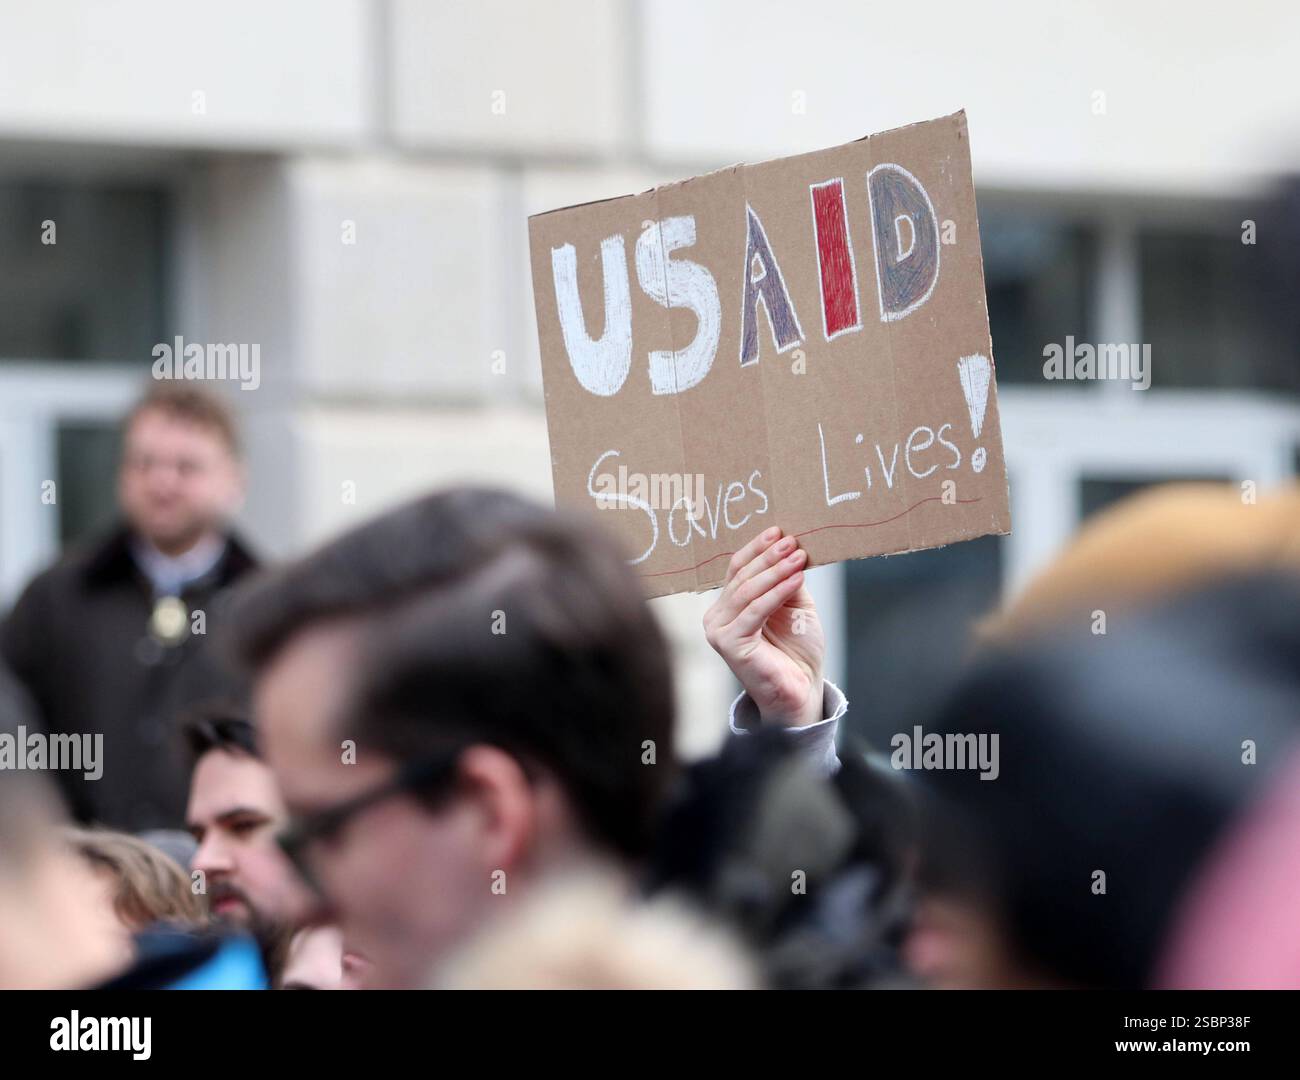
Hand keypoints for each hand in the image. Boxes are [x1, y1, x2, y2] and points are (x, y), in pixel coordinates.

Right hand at [703, 527, 825, 728]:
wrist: (801, 689)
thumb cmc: (796, 650)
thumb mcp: (795, 606)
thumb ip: (787, 581)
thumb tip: (790, 549)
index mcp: (727, 606)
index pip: (738, 569)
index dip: (757, 549)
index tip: (779, 531)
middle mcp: (717, 617)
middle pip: (742, 577)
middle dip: (768, 557)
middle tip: (791, 540)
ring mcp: (719, 631)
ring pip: (747, 591)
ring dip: (775, 570)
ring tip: (798, 556)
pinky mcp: (729, 644)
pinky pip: (754, 610)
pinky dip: (776, 592)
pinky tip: (795, 578)